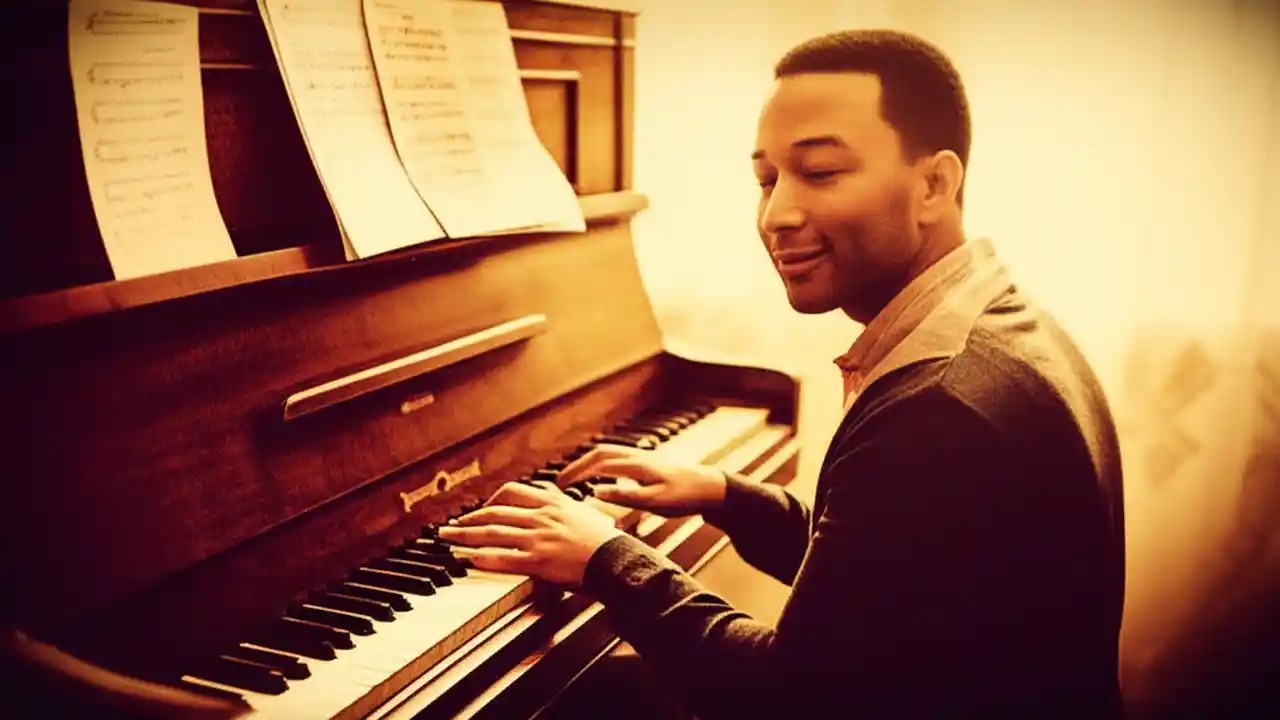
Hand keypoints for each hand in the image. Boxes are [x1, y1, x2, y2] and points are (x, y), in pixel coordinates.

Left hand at [437, 482, 622, 587]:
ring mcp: (538, 538)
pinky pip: (503, 558)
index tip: (481, 509)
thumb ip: (564, 506)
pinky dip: (483, 558)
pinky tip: (469, 559)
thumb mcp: (584, 511)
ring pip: (492, 533)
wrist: (615, 559)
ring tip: (448, 539)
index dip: (490, 500)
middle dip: (467, 519)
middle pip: (494, 512)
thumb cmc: (604, 540)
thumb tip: (554, 500)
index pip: (511, 492)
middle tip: (451, 525)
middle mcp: (541, 517)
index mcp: (551, 502)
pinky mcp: (538, 561)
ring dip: (465, 535)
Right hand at [558, 445, 727, 517]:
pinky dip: (604, 465)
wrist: (712, 487)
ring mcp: (644, 457)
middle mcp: (637, 456)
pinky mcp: (649, 463)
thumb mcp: (655, 501)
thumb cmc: (685, 496)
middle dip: (577, 465)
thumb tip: (595, 491)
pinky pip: (619, 459)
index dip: (575, 473)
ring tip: (576, 478)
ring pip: (609, 454)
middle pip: (599, 453)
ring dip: (589, 463)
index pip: (597, 464)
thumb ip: (625, 496)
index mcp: (635, 464)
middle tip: (561, 481)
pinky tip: (604, 479)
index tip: (559, 486)